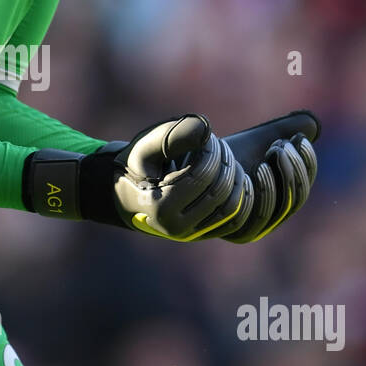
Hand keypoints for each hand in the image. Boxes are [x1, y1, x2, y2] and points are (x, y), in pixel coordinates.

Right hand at [23, 114, 251, 241]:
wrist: (125, 194)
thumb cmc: (135, 166)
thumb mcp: (146, 146)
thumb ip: (173, 134)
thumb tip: (207, 130)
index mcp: (160, 207)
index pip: (202, 177)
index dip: (213, 153)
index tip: (210, 138)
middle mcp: (176, 228)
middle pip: (219, 193)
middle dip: (226, 163)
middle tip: (221, 145)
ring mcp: (190, 235)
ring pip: (231, 208)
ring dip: (236, 178)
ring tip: (227, 158)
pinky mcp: (201, 235)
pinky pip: (233, 220)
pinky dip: (241, 197)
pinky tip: (237, 176)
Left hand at [197, 110, 320, 243]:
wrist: (185, 173)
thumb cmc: (219, 157)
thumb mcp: (253, 141)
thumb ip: (282, 132)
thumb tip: (313, 125)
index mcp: (281, 195)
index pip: (304, 182)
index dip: (308, 162)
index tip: (298, 139)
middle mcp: (272, 215)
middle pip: (298, 195)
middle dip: (295, 167)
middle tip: (281, 144)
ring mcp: (258, 227)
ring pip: (285, 205)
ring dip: (285, 175)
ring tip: (273, 150)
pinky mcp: (241, 234)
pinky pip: (264, 214)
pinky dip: (267, 189)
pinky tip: (258, 167)